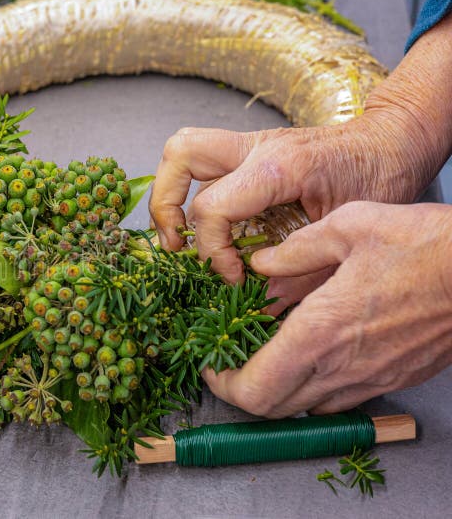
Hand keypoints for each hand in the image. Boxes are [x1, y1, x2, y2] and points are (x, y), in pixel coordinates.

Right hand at [149, 117, 437, 284]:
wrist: (393, 142)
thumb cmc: (378, 180)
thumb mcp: (342, 237)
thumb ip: (299, 274)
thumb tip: (259, 310)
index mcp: (279, 167)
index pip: (212, 208)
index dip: (211, 252)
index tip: (232, 278)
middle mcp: (256, 146)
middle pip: (180, 158)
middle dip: (165, 209)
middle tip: (176, 249)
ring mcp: (249, 143)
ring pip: (182, 150)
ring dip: (169, 192)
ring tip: (177, 234)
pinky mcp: (248, 149)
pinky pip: (199, 157)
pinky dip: (187, 188)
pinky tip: (203, 221)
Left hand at [202, 201, 451, 417]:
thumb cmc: (424, 245)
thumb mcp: (349, 225)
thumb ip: (296, 249)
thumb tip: (263, 263)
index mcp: (320, 330)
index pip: (254, 386)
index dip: (222, 383)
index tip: (210, 364)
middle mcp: (342, 366)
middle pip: (273, 408)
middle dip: (240, 390)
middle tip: (229, 363)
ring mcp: (371, 379)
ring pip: (305, 408)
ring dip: (276, 390)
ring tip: (265, 357)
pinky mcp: (393, 379)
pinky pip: (339, 399)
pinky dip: (312, 388)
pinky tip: (311, 356)